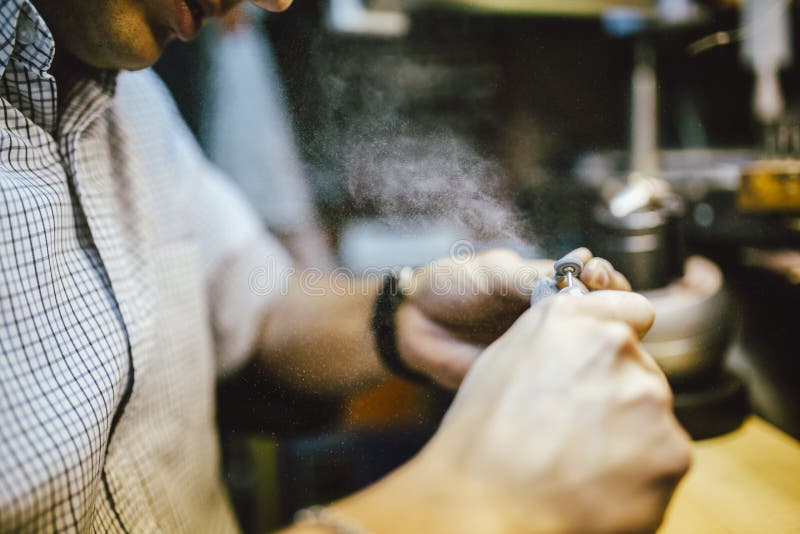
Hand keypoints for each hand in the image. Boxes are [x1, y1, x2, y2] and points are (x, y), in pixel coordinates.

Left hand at [395, 247, 630, 387]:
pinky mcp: (528, 374)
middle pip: (601, 313)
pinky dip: (572, 373)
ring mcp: (543, 346)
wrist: (411, 321)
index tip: (597, 276)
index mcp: (547, 284)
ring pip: (585, 346)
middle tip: (600, 299)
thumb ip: (530, 277)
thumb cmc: (450, 285)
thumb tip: (571, 281)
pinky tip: (574, 366)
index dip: (605, 278)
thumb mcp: (492, 272)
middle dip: (612, 305)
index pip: (595, 280)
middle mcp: (552, 315)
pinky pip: (557, 376)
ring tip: (591, 330)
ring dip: (596, 340)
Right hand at [413, 291, 690, 532]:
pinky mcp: (672, 451)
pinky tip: (595, 486)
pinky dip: (639, 475)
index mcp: (572, 319)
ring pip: (651, 417)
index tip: (605, 364)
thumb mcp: (504, 361)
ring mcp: (648, 399)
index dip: (617, 342)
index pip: (632, 311)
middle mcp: (617, 348)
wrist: (486, 508)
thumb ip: (556, 337)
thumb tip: (580, 341)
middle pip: (640, 370)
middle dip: (619, 395)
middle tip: (576, 430)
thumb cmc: (481, 439)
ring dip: (629, 436)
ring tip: (579, 464)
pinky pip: (662, 460)